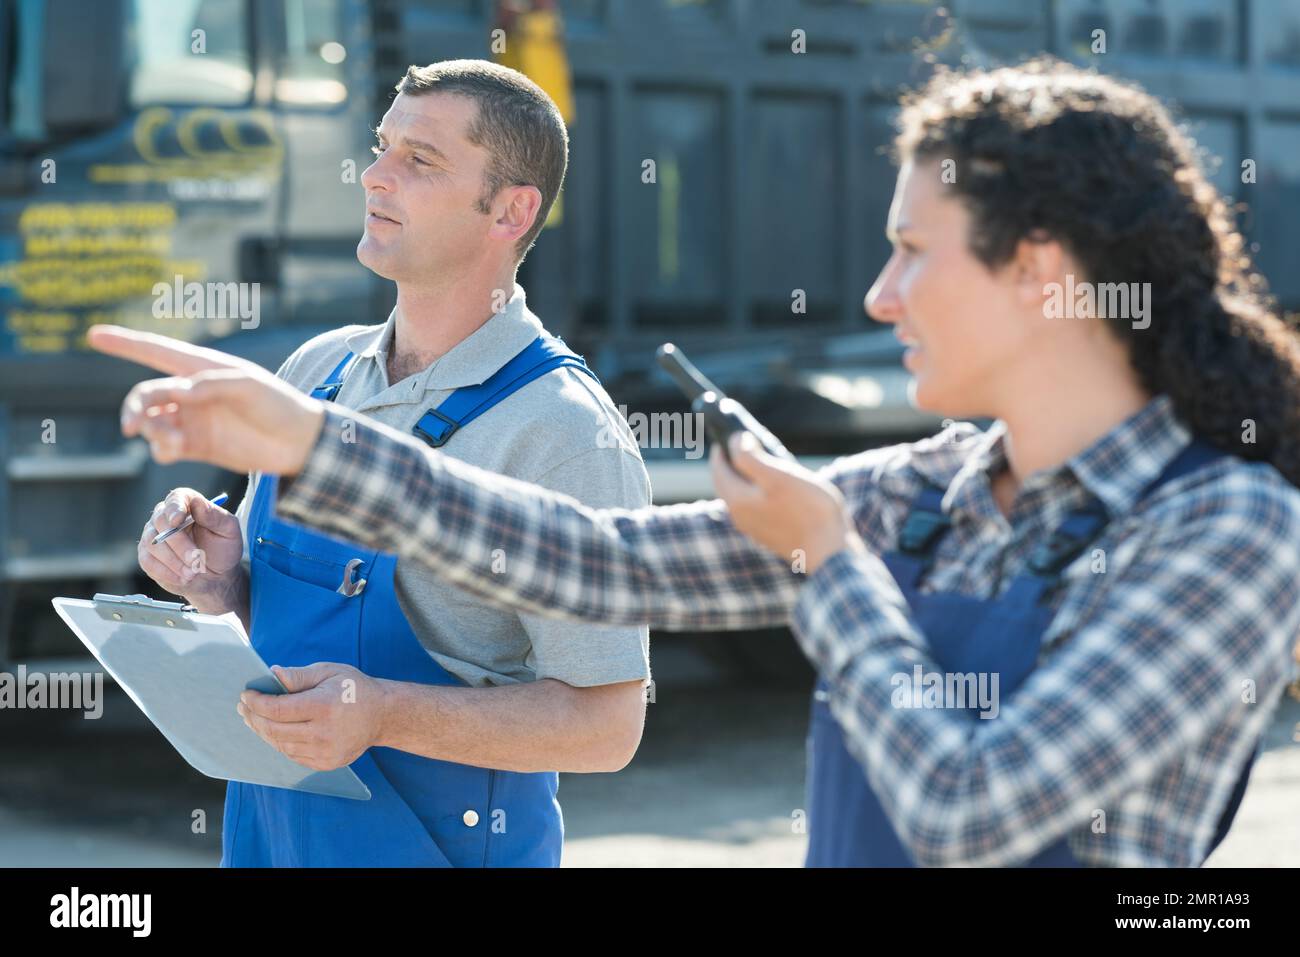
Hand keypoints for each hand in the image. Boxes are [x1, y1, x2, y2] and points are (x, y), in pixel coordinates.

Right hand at [88, 325, 324, 474]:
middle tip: (134, 425)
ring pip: (151, 421)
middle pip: (145, 394)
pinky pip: (163, 446)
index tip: (93, 334)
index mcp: (202, 368)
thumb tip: (175, 392)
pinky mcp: (196, 446)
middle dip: (135, 406)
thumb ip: (210, 385)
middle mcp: (192, 392)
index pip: (156, 352)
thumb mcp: (249, 387)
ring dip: (150, 430)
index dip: (124, 343)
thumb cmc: (279, 404)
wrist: (299, 443)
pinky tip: (172, 450)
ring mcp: (192, 419)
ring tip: (172, 442)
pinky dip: (160, 448)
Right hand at [139, 487, 242, 598]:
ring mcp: (152, 536)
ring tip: (193, 573)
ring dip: (174, 561)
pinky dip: (166, 572)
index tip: (178, 520)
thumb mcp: (229, 532)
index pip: (176, 498)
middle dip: (179, 544)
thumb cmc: (222, 549)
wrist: (215, 576)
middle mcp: (165, 516)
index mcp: (187, 504)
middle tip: (196, 559)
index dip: (175, 508)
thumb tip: (198, 503)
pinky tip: (182, 578)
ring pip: (153, 544)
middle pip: (162, 523)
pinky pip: (148, 562)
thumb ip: (215, 516)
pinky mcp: (147, 556)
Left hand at [237, 662, 390, 770]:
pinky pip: (293, 755)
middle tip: (244, 707)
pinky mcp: (326, 763)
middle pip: (274, 729)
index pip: (278, 709)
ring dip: (264, 731)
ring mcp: (325, 752)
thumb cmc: (354, 689)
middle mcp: (324, 733)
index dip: (257, 703)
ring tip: (255, 718)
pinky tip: (275, 731)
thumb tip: (272, 674)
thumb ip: (299, 675)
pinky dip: (280, 742)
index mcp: (324, 706)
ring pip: (281, 745)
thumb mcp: (329, 672)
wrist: (382, 716)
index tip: (246, 695)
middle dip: (254, 717)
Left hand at [710, 431, 863, 573]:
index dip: (723, 448)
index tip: (732, 433)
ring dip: (747, 476)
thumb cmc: (808, 510)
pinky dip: (759, 491)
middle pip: (727, 482)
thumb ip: (750, 458)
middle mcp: (739, 516)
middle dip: (734, 461)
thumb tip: (735, 440)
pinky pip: (755, 506)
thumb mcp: (778, 475)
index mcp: (736, 500)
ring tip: (766, 461)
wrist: (830, 552)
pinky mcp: (768, 534)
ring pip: (741, 495)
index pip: (718, 468)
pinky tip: (778, 487)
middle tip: (749, 444)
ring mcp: (753, 527)